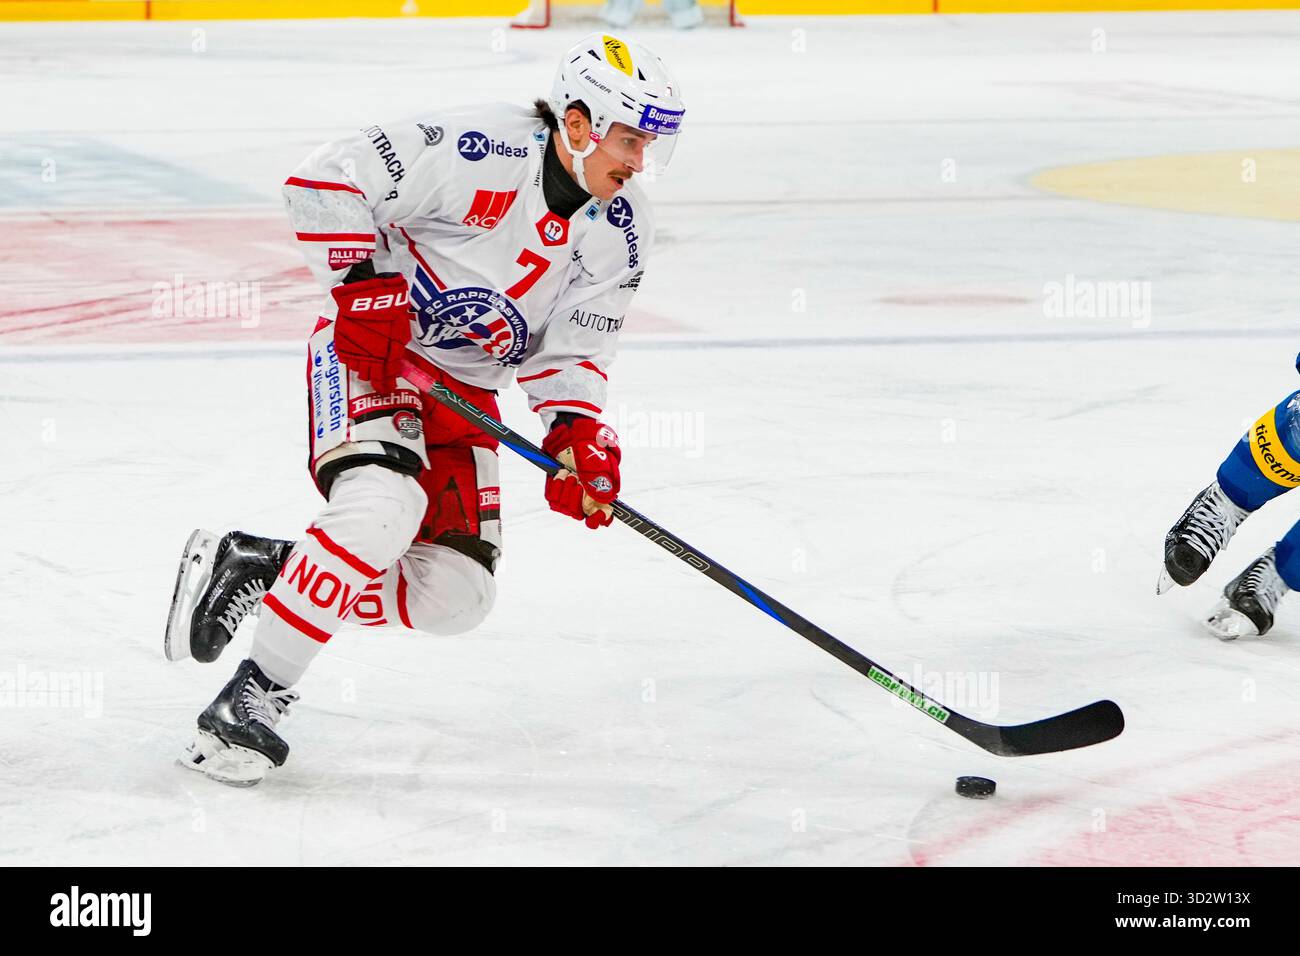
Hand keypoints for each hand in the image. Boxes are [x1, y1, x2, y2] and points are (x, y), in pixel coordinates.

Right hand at [330, 272, 412, 391]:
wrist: (365, 294)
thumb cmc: (389, 310)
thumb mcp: (401, 331)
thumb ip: (397, 351)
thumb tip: (395, 365)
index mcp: (386, 356)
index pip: (384, 380)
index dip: (386, 387)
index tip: (387, 390)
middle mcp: (368, 357)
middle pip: (369, 377)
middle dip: (374, 378)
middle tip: (378, 375)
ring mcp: (353, 350)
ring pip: (357, 369)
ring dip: (363, 367)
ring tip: (368, 360)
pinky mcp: (341, 343)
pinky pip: (346, 358)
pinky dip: (352, 358)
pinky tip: (357, 352)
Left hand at [541, 417, 620, 528]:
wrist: (571, 429)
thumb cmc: (590, 443)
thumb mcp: (600, 460)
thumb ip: (602, 482)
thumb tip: (606, 502)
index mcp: (603, 490)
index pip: (603, 515)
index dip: (599, 519)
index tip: (594, 519)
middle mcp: (587, 494)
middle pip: (581, 513)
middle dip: (577, 499)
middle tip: (577, 481)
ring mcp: (571, 491)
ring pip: (566, 507)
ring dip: (566, 491)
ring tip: (569, 474)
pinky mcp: (556, 487)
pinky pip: (553, 498)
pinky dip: (556, 487)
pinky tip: (560, 474)